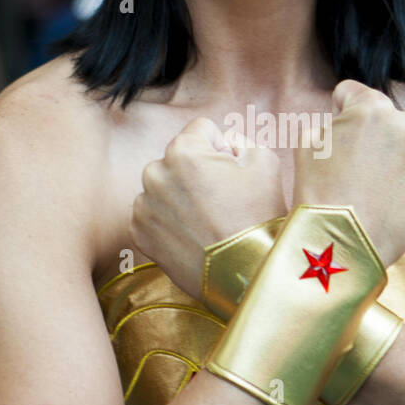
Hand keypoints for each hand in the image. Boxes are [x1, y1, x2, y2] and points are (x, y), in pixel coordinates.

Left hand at [131, 118, 285, 298]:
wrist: (246, 273)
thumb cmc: (258, 216)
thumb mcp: (264, 161)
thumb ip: (241, 140)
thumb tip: (225, 144)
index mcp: (183, 150)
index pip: (202, 130)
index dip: (223, 148)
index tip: (233, 173)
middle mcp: (155, 173)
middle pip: (178, 158)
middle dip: (197, 171)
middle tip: (221, 200)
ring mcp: (144, 205)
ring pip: (164, 186)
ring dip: (181, 196)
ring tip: (207, 220)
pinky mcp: (139, 234)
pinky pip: (153, 214)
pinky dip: (169, 221)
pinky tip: (193, 235)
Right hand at [292, 80, 404, 266]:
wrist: (343, 244)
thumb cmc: (320, 192)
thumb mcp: (308, 142)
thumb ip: (332, 121)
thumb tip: (344, 123)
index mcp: (373, 107)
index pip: (352, 92)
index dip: (338, 110)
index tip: (336, 131)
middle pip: (385, 118)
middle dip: (372, 133)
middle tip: (353, 162)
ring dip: (393, 154)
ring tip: (371, 182)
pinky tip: (386, 196)